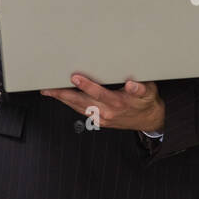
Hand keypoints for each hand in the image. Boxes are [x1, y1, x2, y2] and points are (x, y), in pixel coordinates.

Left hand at [41, 75, 165, 132]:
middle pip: (82, 102)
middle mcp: (108, 111)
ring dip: (63, 100)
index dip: (87, 86)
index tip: (75, 77)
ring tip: (49, 91)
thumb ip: (140, 88)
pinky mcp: (99, 120)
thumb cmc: (146, 101)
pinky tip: (62, 97)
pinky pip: (81, 111)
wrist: (148, 119)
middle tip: (49, 88)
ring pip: (78, 108)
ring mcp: (102, 117)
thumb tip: (131, 84)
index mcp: (119, 103)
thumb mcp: (149, 92)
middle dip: (64, 94)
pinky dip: (69, 104)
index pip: (100, 93)